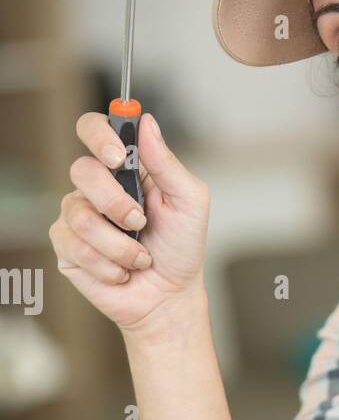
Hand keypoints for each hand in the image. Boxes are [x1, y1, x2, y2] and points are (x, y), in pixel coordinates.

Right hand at [49, 111, 209, 333]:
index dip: (99, 135)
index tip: (117, 156)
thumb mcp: (189, 202)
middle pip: (81, 170)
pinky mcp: (67, 247)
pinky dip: (109, 265)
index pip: (94, 130)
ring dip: (119, 244)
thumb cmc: (180, 248)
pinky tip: (122, 271)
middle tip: (139, 221)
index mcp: (125, 168)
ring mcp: (78, 215)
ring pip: (81, 216)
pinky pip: (77, 247)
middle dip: (114, 201)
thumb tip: (147, 123)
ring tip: (140, 257)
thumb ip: (168, 163)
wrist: (170, 296)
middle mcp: (96, 187)